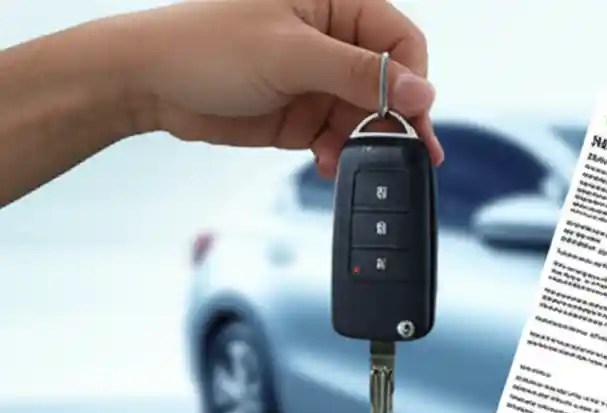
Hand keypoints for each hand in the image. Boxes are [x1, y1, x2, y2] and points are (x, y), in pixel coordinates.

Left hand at [127, 0, 442, 175]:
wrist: (146, 83)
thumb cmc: (204, 47)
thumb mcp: (290, 54)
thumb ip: (359, 73)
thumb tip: (420, 91)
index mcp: (333, 1)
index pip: (400, 39)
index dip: (410, 78)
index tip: (411, 114)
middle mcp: (331, 37)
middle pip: (389, 83)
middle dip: (391, 119)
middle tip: (401, 151)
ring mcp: (318, 77)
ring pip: (368, 116)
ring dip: (363, 142)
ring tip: (345, 157)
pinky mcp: (304, 111)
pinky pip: (341, 136)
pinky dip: (339, 153)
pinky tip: (327, 162)